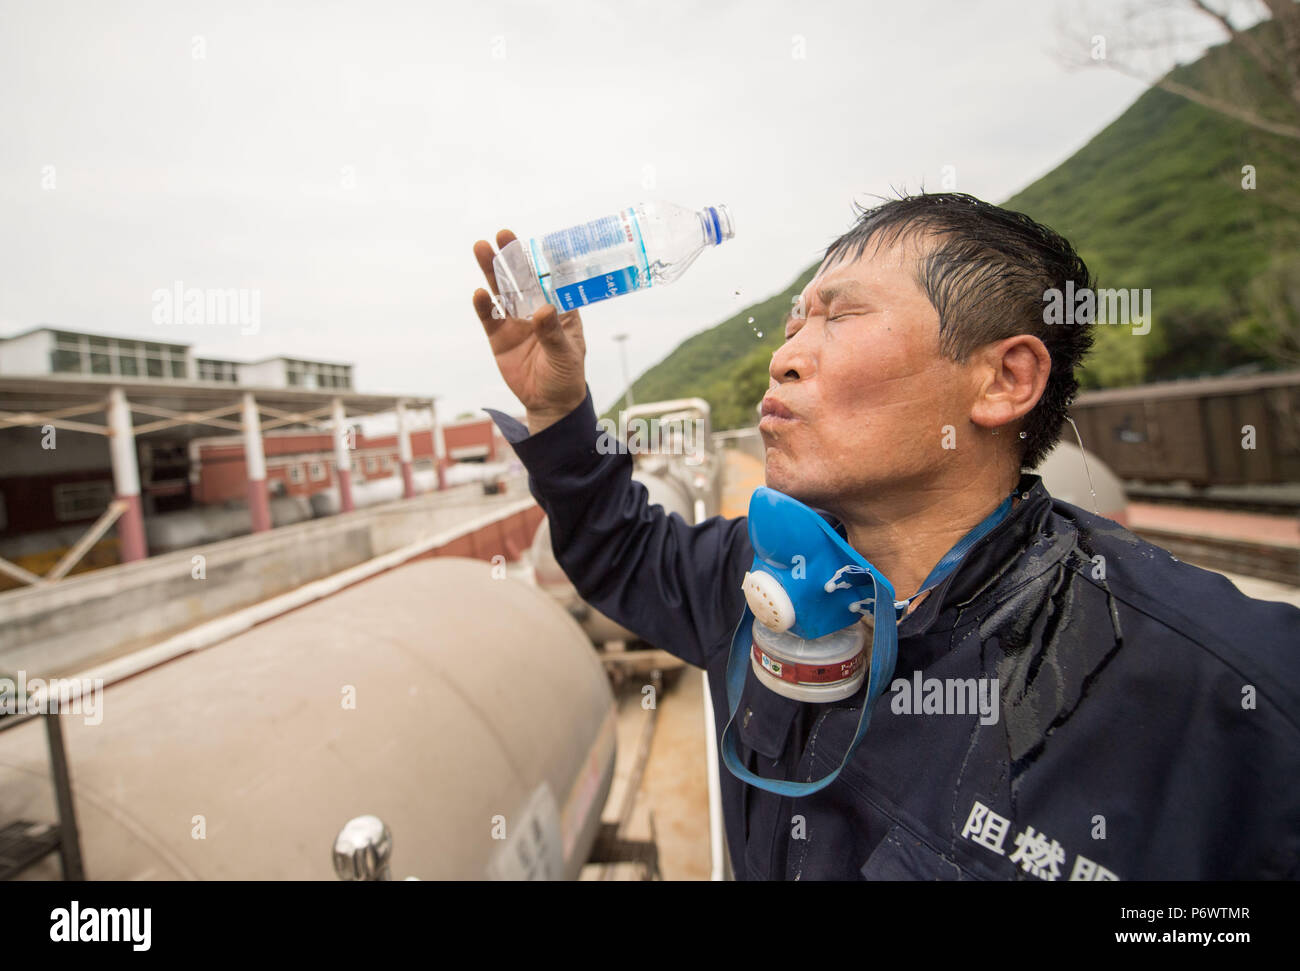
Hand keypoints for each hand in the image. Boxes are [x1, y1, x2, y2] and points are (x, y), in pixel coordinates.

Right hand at [473, 230, 587, 433]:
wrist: (549, 403)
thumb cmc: (566, 375)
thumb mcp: (566, 355)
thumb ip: (553, 333)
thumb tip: (543, 310)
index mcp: (561, 308)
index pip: (552, 279)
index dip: (544, 260)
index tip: (539, 241)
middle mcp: (536, 309)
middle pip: (523, 279)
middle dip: (513, 257)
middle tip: (503, 234)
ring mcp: (516, 322)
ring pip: (502, 292)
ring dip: (493, 271)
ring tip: (482, 248)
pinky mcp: (499, 337)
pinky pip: (490, 318)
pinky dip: (484, 306)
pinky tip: (479, 292)